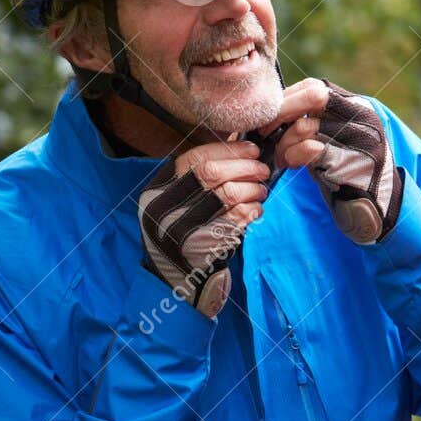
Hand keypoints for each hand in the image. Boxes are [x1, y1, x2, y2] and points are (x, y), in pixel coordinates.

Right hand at [137, 140, 268, 316]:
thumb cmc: (183, 232)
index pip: (195, 158)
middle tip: (261, 169)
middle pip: (212, 172)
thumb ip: (199, 173)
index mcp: (158, 191)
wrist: (176, 279)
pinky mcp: (205, 247)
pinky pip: (238, 220)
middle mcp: (166, 208)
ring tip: (261, 190)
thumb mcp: (179, 200)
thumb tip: (236, 141)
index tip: (251, 149)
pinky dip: (253, 210)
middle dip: (244, 167)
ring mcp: (184, 229)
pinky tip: (256, 209)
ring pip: (228, 194)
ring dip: (253, 189)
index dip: (228, 150)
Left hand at [260, 79, 402, 243]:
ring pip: (306, 126)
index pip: (315, 88)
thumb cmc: (345, 173)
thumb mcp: (333, 139)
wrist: (374, 208)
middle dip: (281, 115)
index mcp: (355, 106)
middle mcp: (360, 117)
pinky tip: (293, 165)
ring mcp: (358, 138)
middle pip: (313, 98)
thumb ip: (314, 120)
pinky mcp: (351, 162)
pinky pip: (310, 150)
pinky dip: (294, 157)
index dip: (287, 100)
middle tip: (266, 134)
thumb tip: (275, 109)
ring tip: (282, 158)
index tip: (269, 118)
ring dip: (284, 144)